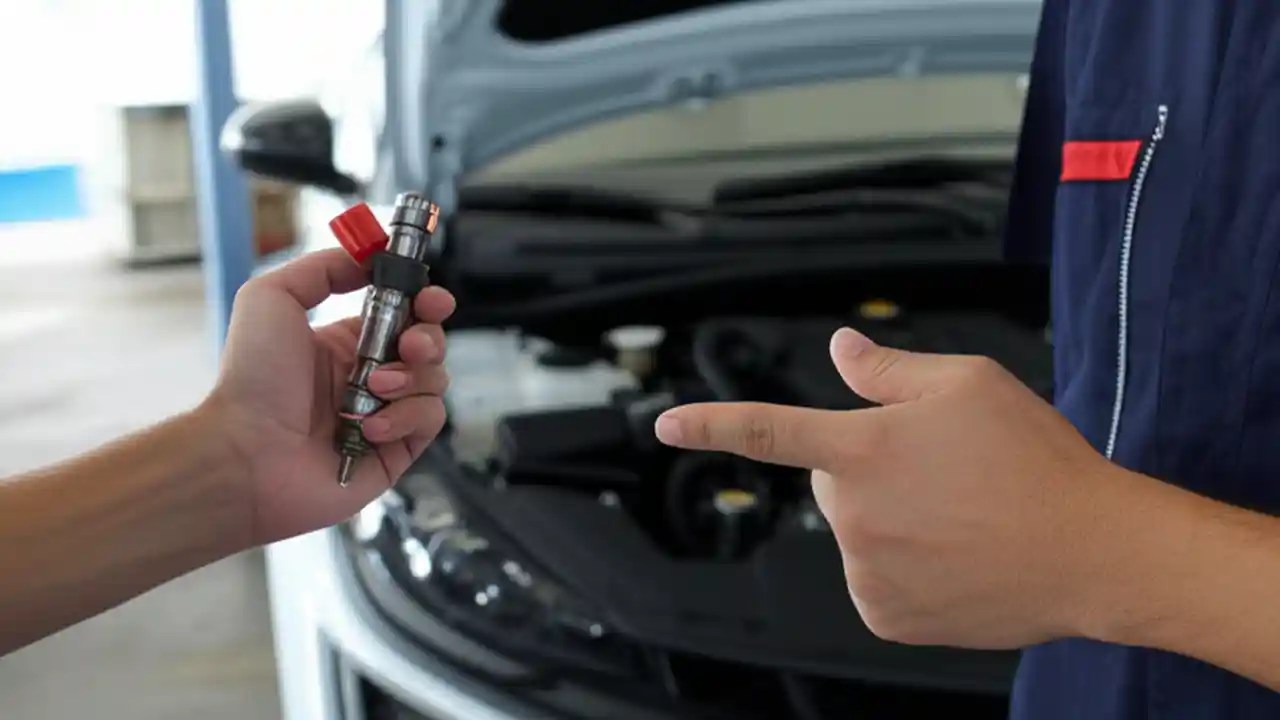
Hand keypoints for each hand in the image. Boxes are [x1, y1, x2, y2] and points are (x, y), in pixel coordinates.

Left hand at [204, 249, 454, 544]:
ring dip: (411, 378)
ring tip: (374, 388)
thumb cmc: (251, 380)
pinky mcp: (396, 449)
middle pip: (428, 345)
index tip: (430, 298)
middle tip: (408, 345)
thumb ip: (322, 267)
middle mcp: (369, 376)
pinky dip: (406, 416)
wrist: (247, 453)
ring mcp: (384, 414)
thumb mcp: (271, 296)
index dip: (424, 302)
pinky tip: (370, 425)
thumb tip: (369, 257)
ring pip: (435, 381)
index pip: (403, 314)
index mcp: (344, 343)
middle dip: (428, 338)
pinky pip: (429, 420)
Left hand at [653, 327, 1142, 648]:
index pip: (767, 431)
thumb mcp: (969, 383)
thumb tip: (842, 347)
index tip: (664, 425)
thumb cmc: (1036, 459)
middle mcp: (852, 512)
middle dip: (869, 471)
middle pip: (834, 482)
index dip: (709, 425)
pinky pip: (876, 580)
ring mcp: (866, 570)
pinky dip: (904, 569)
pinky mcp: (884, 616)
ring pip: (858, 533)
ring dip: (891, 522)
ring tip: (961, 517)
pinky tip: (955, 557)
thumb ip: (889, 368)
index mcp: (861, 446)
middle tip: (941, 474)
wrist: (1093, 552)